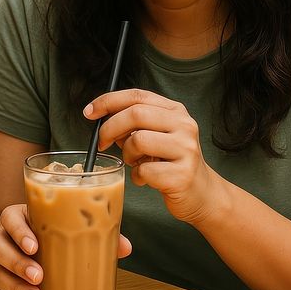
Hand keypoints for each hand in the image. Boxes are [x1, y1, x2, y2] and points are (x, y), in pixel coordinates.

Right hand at [0, 204, 130, 289]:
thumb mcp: (78, 228)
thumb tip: (124, 247)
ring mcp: (2, 261)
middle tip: (39, 276)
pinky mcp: (3, 283)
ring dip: (15, 287)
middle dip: (17, 263)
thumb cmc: (63, 232)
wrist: (52, 246)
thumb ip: (100, 233)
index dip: (18, 231)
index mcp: (23, 217)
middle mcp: (7, 238)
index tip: (34, 246)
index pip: (10, 218)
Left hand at [85, 88, 222, 223]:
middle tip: (102, 143)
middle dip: (110, 128)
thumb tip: (101, 118)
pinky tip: (145, 179)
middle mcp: (184, 125)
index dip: (109, 101)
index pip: (137, 96)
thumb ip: (134, 124)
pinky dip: (137, 176)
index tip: (89, 112)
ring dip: (127, 155)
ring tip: (134, 163)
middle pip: (136, 114)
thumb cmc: (170, 162)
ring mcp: (186, 150)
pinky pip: (144, 170)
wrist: (201, 194)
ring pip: (138, 141)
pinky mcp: (182, 175)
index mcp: (175, 111)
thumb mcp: (156, 135)